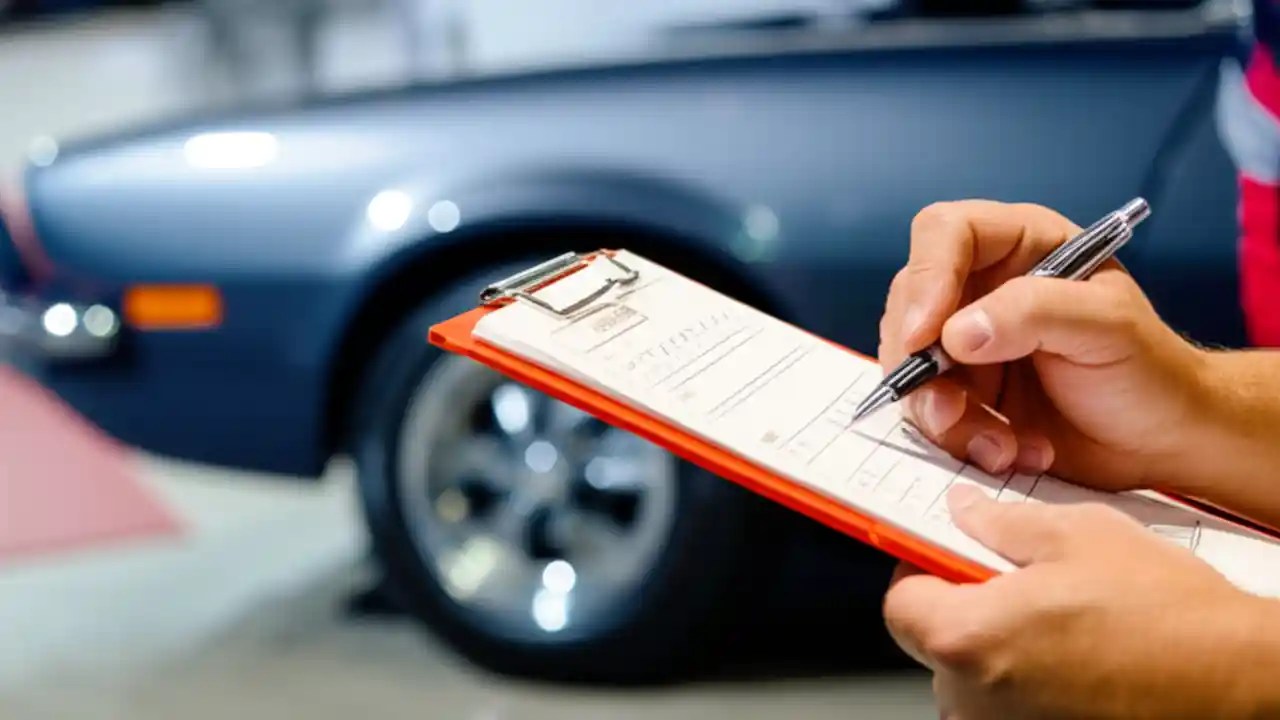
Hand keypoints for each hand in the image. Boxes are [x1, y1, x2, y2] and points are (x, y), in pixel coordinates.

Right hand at [879, 200, 1208, 489]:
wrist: (1159, 443)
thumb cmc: (1148, 371)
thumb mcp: (1106, 327)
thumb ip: (1033, 313)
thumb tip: (955, 333)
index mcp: (1021, 246)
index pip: (944, 232)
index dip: (926, 277)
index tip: (924, 335)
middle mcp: (982, 288)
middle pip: (909, 304)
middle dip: (923, 364)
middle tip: (951, 407)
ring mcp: (965, 344)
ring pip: (908, 367)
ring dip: (945, 415)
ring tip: (1001, 443)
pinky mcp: (961, 394)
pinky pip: (926, 413)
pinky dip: (959, 440)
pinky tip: (1009, 450)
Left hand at [884, 485, 1279, 719]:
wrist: (1243, 682)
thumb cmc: (1171, 620)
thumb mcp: (1078, 536)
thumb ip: (1002, 523)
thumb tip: (965, 512)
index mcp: (968, 639)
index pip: (900, 603)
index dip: (922, 571)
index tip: (948, 555)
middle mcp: (975, 700)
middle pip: (936, 643)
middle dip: (967, 610)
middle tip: (1017, 585)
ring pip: (975, 680)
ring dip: (1001, 650)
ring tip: (1062, 623)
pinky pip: (1012, 707)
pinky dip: (1032, 684)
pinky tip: (1080, 657)